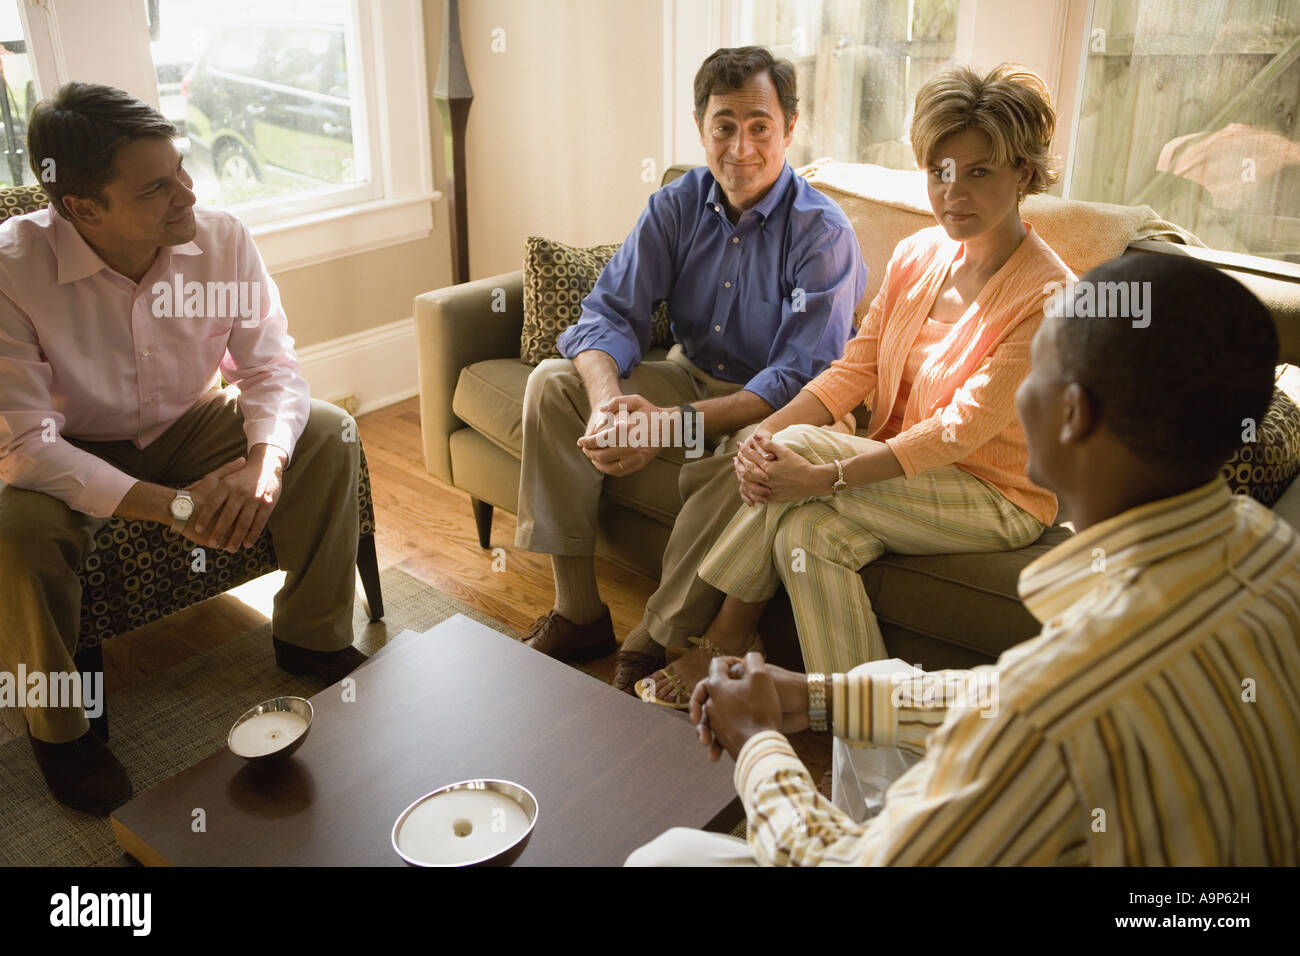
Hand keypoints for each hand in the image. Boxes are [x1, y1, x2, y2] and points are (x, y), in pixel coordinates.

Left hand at [186, 445, 285, 551]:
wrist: (267, 465)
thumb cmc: (241, 473)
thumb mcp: (226, 474)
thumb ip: (209, 483)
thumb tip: (185, 491)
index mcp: (227, 484)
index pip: (212, 503)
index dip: (205, 517)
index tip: (198, 529)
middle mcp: (240, 491)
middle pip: (227, 516)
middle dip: (219, 532)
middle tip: (212, 543)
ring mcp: (255, 498)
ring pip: (243, 523)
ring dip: (236, 538)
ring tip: (229, 549)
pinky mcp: (267, 504)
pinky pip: (259, 523)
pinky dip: (252, 535)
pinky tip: (246, 544)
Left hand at [576, 393, 665, 476]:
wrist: (669, 426)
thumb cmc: (650, 412)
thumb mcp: (636, 401)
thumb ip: (616, 402)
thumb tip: (601, 410)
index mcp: (629, 431)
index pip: (601, 440)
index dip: (588, 442)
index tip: (580, 441)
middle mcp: (632, 446)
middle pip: (602, 455)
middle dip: (590, 453)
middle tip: (585, 448)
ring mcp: (637, 458)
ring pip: (609, 467)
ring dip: (597, 463)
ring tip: (592, 456)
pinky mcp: (640, 464)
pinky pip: (620, 472)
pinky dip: (608, 469)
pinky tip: (603, 463)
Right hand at [693, 658, 811, 758]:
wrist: (807, 706)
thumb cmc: (786, 689)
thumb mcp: (761, 677)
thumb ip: (738, 675)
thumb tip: (711, 676)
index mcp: (736, 678)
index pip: (708, 687)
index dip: (699, 700)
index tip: (697, 717)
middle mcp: (737, 692)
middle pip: (710, 708)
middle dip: (703, 724)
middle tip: (703, 739)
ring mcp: (742, 709)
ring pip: (717, 723)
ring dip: (710, 736)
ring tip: (711, 749)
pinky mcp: (750, 725)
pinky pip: (729, 735)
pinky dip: (721, 744)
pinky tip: (718, 755)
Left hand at [735, 433, 834, 503]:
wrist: (813, 482)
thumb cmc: (801, 465)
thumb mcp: (786, 452)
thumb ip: (769, 444)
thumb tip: (755, 437)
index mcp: (769, 467)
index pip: (752, 457)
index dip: (744, 450)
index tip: (739, 444)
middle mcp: (767, 480)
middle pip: (747, 471)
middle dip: (740, 463)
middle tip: (735, 458)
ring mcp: (770, 490)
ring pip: (750, 484)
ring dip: (742, 477)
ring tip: (739, 471)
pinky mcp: (775, 498)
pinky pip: (758, 496)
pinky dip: (750, 491)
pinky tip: (748, 487)